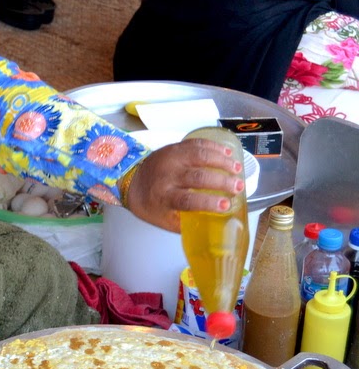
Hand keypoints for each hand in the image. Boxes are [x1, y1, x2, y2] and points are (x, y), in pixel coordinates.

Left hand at [124, 137, 243, 231]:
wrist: (130, 181)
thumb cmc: (151, 205)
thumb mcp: (164, 220)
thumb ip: (186, 223)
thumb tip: (214, 225)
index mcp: (163, 198)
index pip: (187, 200)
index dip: (208, 203)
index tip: (226, 205)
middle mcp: (166, 176)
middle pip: (197, 177)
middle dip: (221, 181)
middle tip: (238, 186)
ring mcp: (170, 159)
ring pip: (199, 155)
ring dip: (221, 161)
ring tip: (237, 168)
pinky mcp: (173, 148)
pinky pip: (195, 144)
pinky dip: (213, 147)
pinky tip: (227, 153)